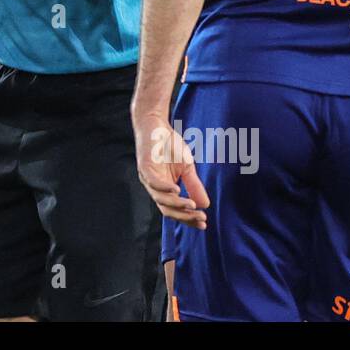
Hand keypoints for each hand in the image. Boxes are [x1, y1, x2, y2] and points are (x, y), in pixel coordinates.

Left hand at [133, 113, 208, 228]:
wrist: (157, 124)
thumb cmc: (170, 146)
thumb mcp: (187, 168)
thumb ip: (194, 185)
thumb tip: (204, 205)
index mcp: (164, 190)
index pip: (175, 210)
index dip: (188, 218)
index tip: (204, 224)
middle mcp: (154, 187)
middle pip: (167, 209)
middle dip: (184, 216)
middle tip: (201, 218)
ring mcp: (148, 178)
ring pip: (161, 199)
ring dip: (177, 204)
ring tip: (191, 206)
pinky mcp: (144, 166)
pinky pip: (154, 182)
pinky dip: (165, 188)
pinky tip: (177, 190)